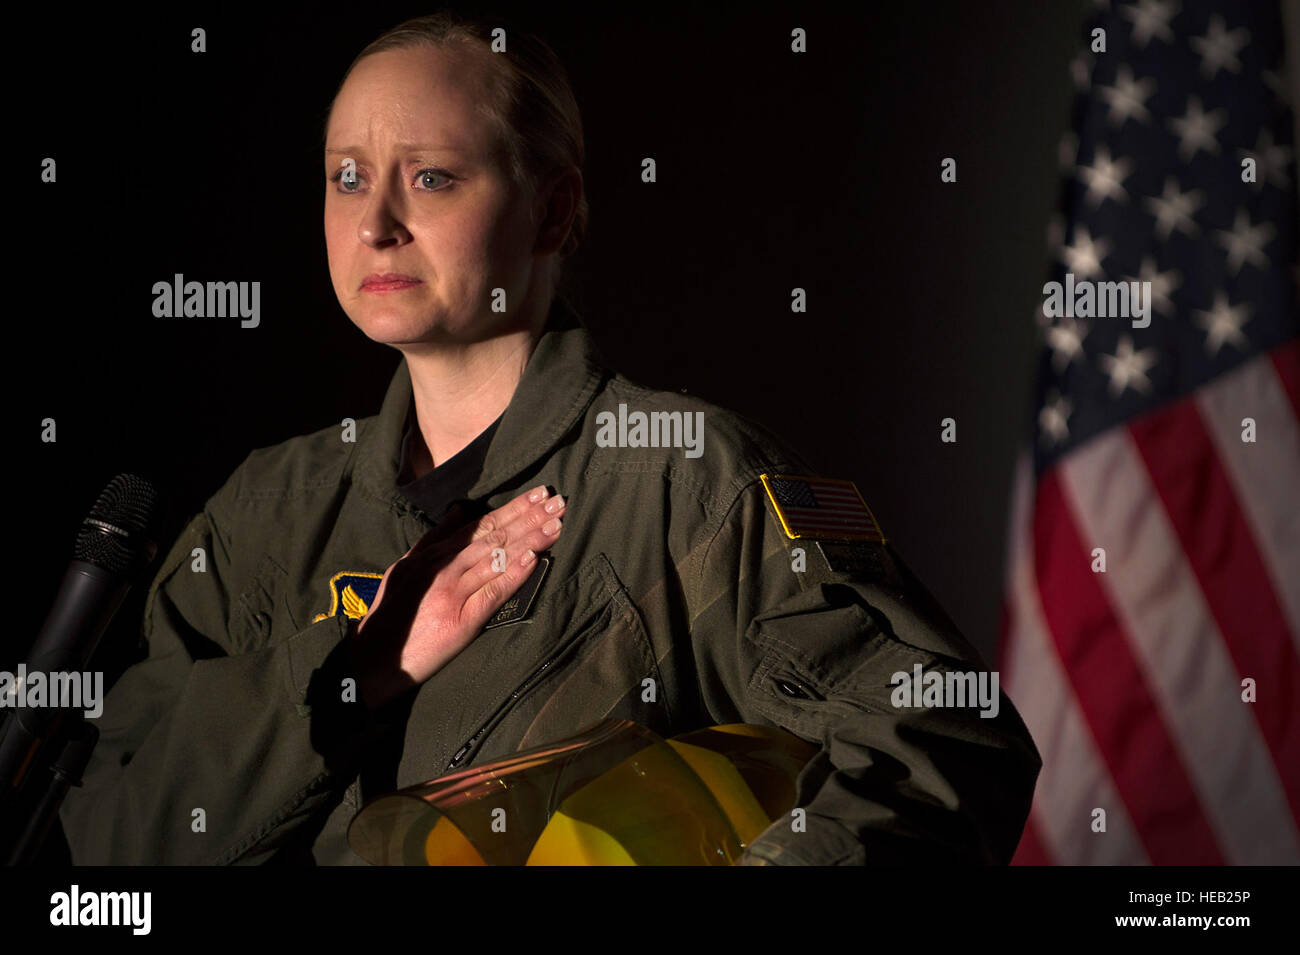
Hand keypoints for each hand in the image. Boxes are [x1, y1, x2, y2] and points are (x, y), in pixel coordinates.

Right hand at [349, 484, 565, 708]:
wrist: (372, 660)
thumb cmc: (390, 616)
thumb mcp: (404, 568)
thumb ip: (433, 539)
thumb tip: (458, 511)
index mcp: (433, 555)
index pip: (480, 525)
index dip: (512, 509)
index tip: (538, 495)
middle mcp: (443, 568)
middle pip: (494, 537)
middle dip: (529, 517)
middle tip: (559, 501)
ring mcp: (452, 593)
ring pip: (497, 558)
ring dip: (530, 539)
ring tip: (556, 524)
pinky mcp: (460, 621)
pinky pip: (492, 592)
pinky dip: (513, 574)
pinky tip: (534, 558)